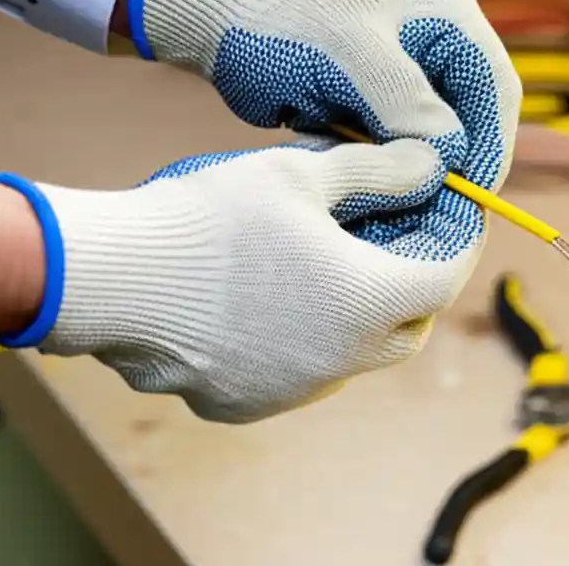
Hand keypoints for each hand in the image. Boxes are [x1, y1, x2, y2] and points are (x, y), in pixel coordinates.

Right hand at [18, 136, 476, 423]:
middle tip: (395, 238)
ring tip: (330, 263)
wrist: (112, 278)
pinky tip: (275, 299)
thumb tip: (433, 165)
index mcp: (367, 301)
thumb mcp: (302, 173)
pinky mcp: (249, 404)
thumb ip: (378, 171)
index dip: (456, 242)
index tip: (445, 214)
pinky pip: (301, 374)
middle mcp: (343, 360)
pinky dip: (308, 340)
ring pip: (356, 356)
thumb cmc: (210, 216)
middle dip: (415, 283)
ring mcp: (295, 390)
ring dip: (361, 316)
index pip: (447, 278)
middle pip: (410, 325)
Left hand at [130, 0, 520, 200]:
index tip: (473, 200)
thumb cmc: (277, 18)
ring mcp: (400, 64)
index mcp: (444, 9)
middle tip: (441, 216)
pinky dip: (385, 166)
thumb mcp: (349, 57)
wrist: (208, 6)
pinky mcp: (368, 91)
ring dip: (419, 171)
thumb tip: (451, 157)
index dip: (490, 146)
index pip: (494, 88)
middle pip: (469, 114)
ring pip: (432, 132)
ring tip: (404, 211)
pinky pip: (394, 139)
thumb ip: (407, 106)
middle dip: (455, 164)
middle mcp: (432, 34)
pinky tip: (370, 191)